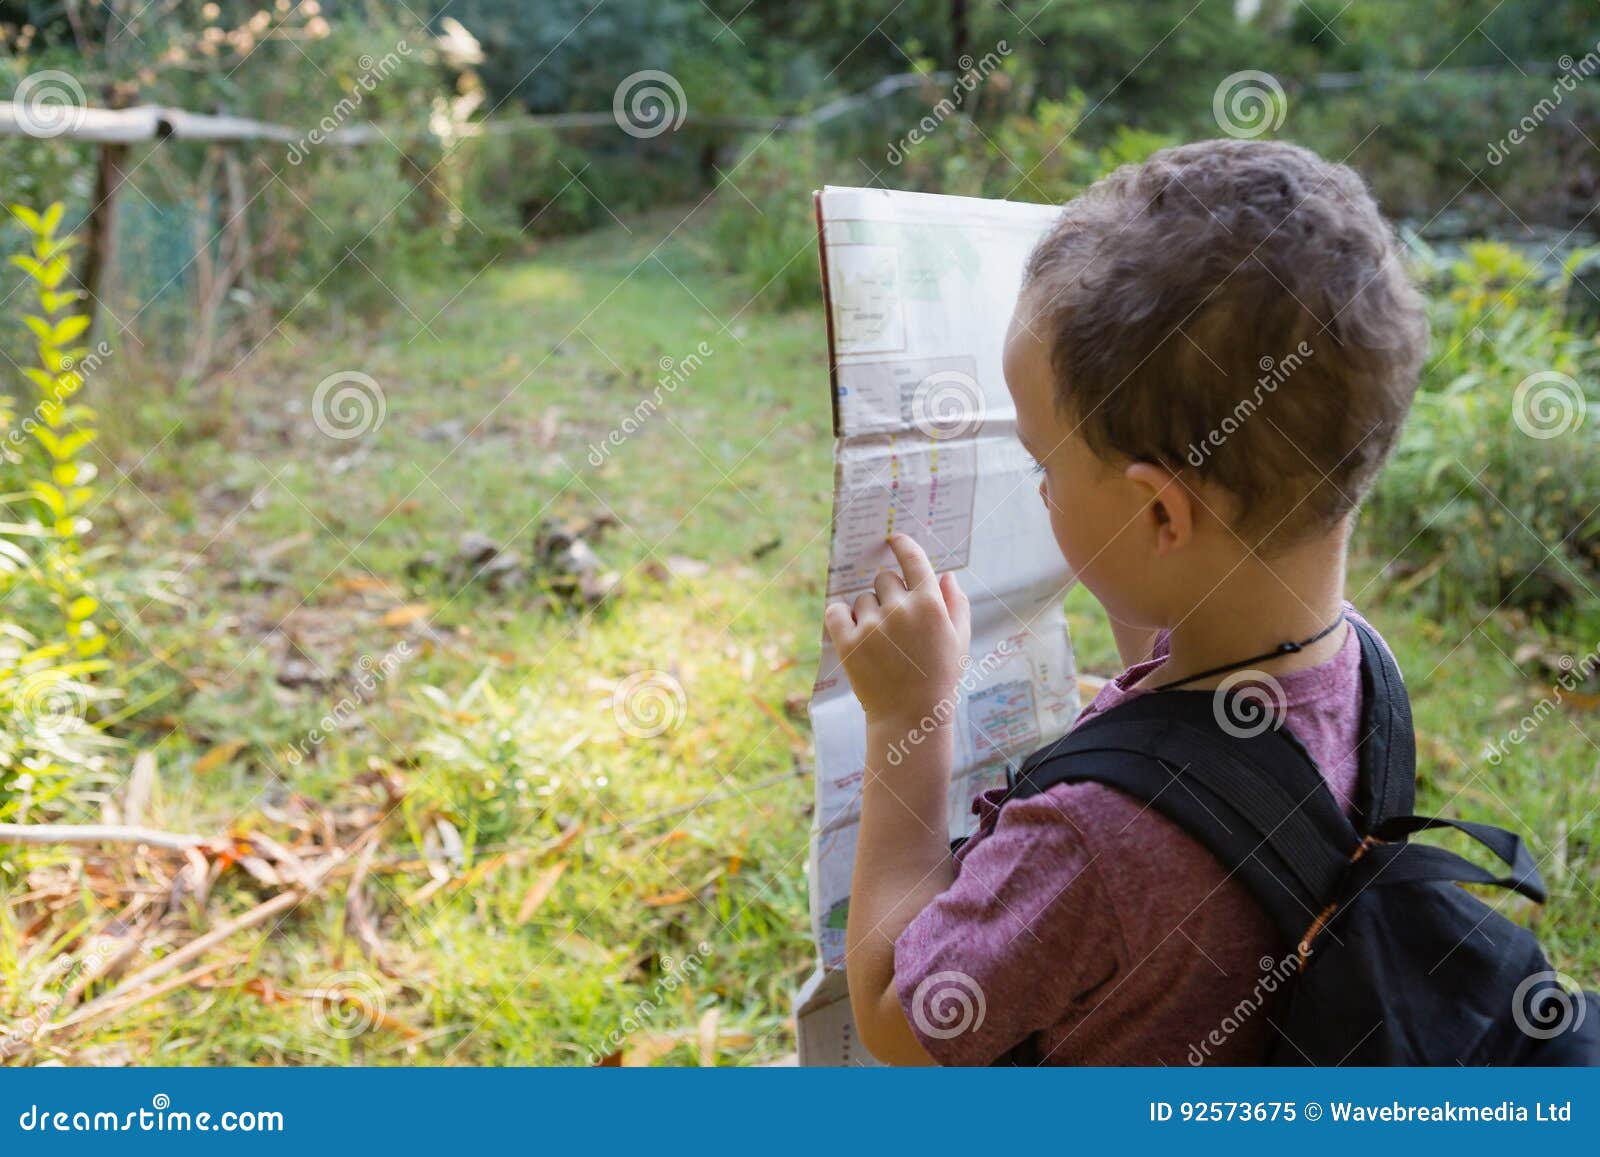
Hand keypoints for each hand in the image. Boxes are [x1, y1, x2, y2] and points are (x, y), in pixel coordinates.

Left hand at [824, 534, 970, 728]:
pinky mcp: (848, 643)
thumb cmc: (939, 677)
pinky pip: (835, 612)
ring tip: (881, 641)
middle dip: (889, 593)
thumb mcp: (959, 640)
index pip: (912, 558)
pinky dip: (840, 617)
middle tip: (896, 621)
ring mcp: (872, 626)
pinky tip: (852, 630)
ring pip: (861, 598)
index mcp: (930, 604)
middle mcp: (900, 610)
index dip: (902, 544)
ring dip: (868, 611)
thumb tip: (947, 575)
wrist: (910, 718)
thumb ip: (956, 604)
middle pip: (884, 579)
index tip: (894, 539)